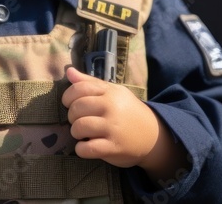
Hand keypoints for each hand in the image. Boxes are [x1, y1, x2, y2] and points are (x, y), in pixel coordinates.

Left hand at [62, 67, 184, 178]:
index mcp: (111, 92)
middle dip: (72, 116)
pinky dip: (81, 149)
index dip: (68, 96)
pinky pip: (87, 149)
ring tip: (82, 133)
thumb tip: (69, 72)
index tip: (69, 104)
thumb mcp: (113, 92)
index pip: (80, 88)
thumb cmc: (127, 111)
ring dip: (75, 132)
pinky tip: (86, 146)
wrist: (153, 135)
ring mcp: (113, 128)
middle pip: (77, 108)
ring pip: (79, 127)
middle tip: (78, 120)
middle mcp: (112, 107)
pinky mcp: (114, 147)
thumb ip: (90, 83)